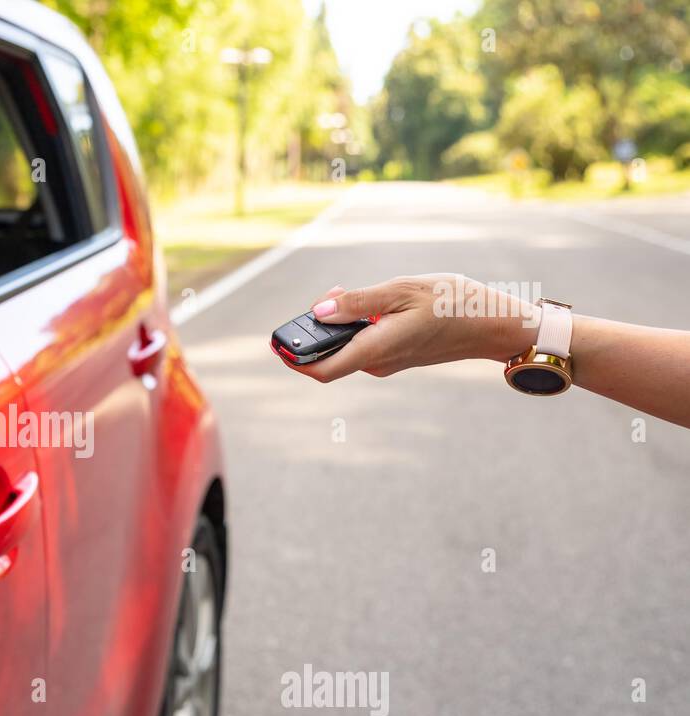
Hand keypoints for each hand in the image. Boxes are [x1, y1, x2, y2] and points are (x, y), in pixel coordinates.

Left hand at [277, 274, 537, 382]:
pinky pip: (363, 343)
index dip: (295, 360)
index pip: (322, 369)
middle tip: (323, 296)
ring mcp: (387, 361)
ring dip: (335, 323)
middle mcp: (377, 363)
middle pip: (330, 356)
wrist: (493, 322)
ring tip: (343, 292)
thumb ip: (357, 302)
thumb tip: (318, 311)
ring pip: (346, 347)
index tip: (277, 344)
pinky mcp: (396, 355)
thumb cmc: (452, 303)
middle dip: (315, 330)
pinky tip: (365, 302)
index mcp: (375, 350)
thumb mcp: (401, 291)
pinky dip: (354, 324)